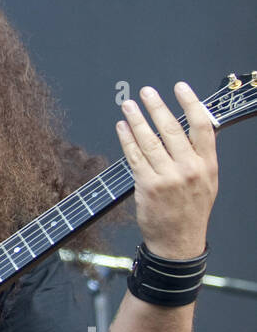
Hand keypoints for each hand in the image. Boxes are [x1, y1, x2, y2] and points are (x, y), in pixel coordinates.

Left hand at [115, 82, 218, 259]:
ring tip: (128, 106)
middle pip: (172, 129)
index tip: (180, 87)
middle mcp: (190, 169)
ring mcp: (168, 178)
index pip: (202, 126)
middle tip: (146, 92)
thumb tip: (187, 126)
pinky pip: (135, 157)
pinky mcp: (148, 186)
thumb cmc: (191, 210)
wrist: (178, 243)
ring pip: (150, 141)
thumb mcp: (207, 182)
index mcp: (208, 165)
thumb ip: (199, 156)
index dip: (191, 103)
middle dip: (156, 106)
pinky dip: (126, 140)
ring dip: (136, 119)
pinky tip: (122, 128)